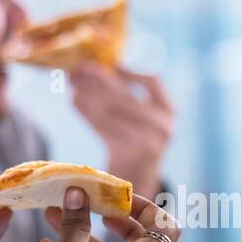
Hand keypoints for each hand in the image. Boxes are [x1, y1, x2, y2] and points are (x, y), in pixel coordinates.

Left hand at [70, 63, 173, 199]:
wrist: (137, 177)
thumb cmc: (134, 139)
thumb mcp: (139, 117)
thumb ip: (122, 94)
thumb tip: (88, 68)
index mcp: (169, 110)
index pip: (153, 81)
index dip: (130, 71)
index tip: (110, 65)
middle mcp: (163, 125)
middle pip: (126, 96)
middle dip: (100, 80)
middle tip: (79, 68)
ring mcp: (149, 141)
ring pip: (112, 111)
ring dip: (88, 95)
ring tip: (72, 84)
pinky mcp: (130, 154)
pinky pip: (104, 128)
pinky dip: (87, 113)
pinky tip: (74, 101)